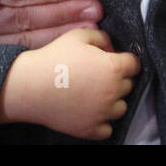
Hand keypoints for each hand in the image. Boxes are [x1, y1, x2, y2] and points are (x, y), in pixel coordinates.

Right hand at [0, 28, 139, 139]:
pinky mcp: (90, 130)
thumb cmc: (54, 58)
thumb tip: (112, 48)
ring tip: (95, 94)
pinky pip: (108, 129)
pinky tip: (91, 112)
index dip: (125, 61)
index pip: (135, 64)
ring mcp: (102, 113)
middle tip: (99, 75)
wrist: (30, 86)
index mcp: (113, 68)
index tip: (115, 61)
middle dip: (118, 79)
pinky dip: (102, 122)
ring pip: (121, 108)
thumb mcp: (79, 36)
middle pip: (129, 86)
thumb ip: (102, 37)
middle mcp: (113, 92)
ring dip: (113, 101)